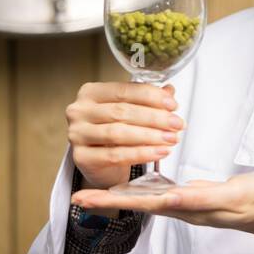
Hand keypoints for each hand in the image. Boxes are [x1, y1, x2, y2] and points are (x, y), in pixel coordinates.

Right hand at [66, 81, 183, 190]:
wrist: (99, 163)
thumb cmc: (114, 132)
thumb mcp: (130, 112)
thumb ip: (147, 100)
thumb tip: (169, 91)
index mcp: (90, 92)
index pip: (124, 90)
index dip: (151, 96)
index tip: (172, 104)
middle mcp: (79, 111)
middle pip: (122, 112)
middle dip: (155, 118)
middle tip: (177, 124)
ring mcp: (77, 134)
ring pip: (118, 133)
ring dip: (150, 136)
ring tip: (171, 138)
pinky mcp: (81, 157)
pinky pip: (116, 156)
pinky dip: (141, 154)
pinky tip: (159, 152)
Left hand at [71, 172, 253, 250]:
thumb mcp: (233, 195)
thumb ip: (201, 197)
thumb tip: (169, 199)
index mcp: (189, 207)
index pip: (142, 203)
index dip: (112, 200)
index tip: (84, 199)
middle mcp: (184, 209)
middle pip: (137, 204)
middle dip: (106, 200)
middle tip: (75, 198)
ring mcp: (190, 205)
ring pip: (147, 200)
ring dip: (120, 196)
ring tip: (94, 192)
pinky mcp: (197, 198)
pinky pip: (163, 194)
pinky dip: (144, 189)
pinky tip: (136, 185)